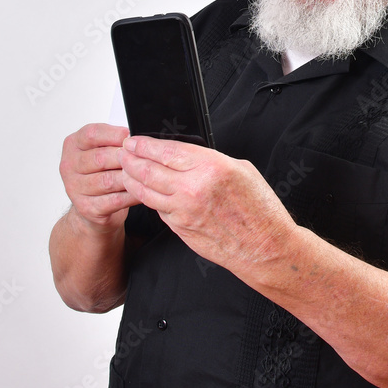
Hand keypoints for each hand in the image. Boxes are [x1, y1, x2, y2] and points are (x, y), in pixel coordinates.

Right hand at [59, 123, 137, 233]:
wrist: (92, 204)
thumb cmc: (100, 171)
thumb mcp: (101, 149)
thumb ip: (112, 141)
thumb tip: (135, 139)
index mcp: (72, 145)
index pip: (91, 134)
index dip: (114, 134)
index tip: (130, 136)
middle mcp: (69, 166)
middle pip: (100, 158)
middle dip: (125, 157)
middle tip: (141, 157)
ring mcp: (75, 188)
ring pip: (108, 181)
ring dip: (129, 177)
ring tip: (144, 174)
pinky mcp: (87, 207)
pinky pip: (114, 200)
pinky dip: (131, 195)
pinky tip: (141, 190)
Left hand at [118, 135, 294, 271]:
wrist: (264, 247)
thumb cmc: (259, 210)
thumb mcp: (241, 170)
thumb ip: (210, 160)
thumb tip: (188, 154)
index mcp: (211, 167)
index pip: (166, 150)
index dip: (144, 144)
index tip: (135, 140)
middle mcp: (193, 188)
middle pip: (148, 169)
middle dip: (130, 158)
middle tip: (123, 152)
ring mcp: (184, 211)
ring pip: (145, 191)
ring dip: (131, 179)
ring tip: (125, 171)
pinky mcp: (180, 228)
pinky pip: (157, 209)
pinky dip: (147, 199)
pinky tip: (144, 192)